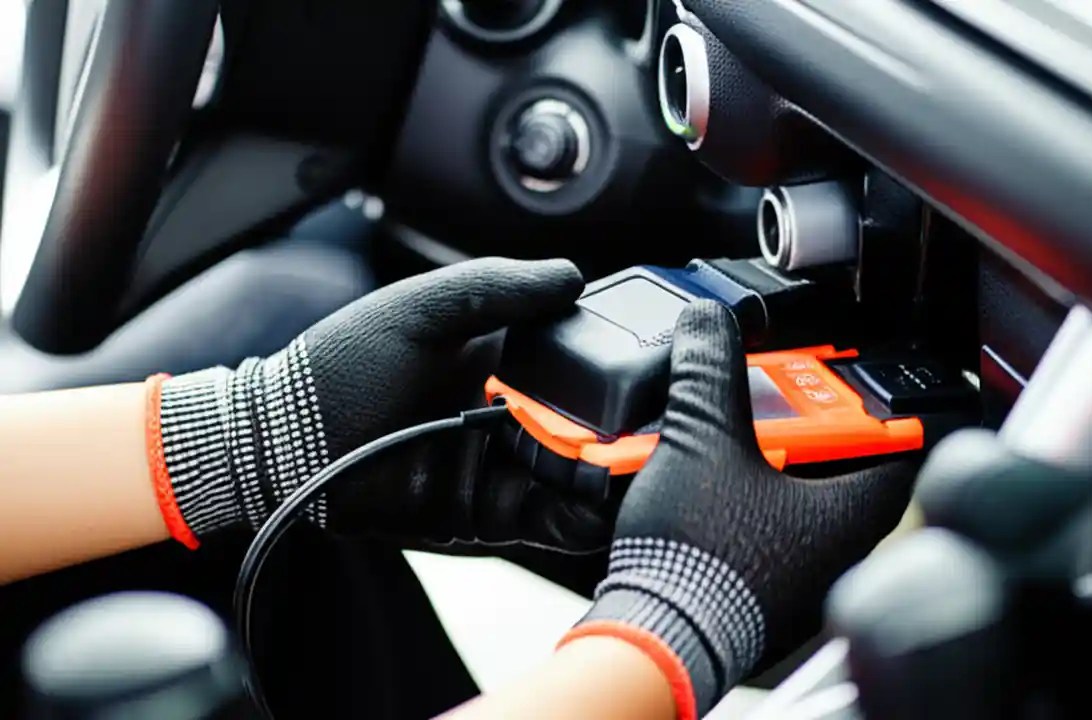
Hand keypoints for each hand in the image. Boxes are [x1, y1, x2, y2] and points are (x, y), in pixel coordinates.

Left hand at [150, 257, 606, 551]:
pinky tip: (598, 510)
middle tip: (657, 435)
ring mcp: (501, 467)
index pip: (579, 362)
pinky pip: (545, 521)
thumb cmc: (341, 364)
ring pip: (577, 477)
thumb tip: (573, 276)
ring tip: (642, 477)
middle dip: (624, 433)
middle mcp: (510, 413)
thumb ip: (497, 286)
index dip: (615, 369)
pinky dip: (577, 519)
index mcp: (502, 357)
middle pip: (589, 425)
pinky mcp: (485, 516)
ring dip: (610, 480)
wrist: (281, 442)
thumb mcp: (423, 307)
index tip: (650, 372)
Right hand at [560, 301, 917, 717]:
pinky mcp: (764, 594)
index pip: (905, 443)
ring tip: (731, 434)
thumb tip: (710, 323)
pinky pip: (771, 533)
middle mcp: (840, 550)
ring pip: (805, 501)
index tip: (870, 374)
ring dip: (774, 464)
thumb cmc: (700, 560)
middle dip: (810, 426)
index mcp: (852, 511)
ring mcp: (803, 577)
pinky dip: (748, 501)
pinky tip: (707, 485)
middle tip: (779, 395)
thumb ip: (708, 370)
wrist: (656, 635)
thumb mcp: (702, 438)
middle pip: (847, 466)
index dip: (889, 400)